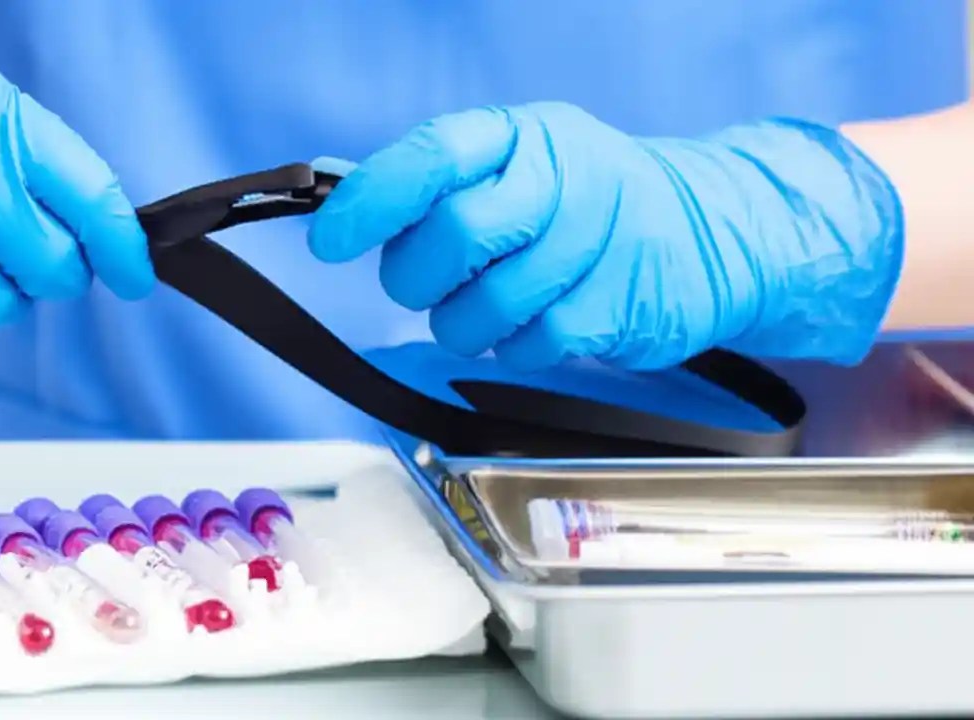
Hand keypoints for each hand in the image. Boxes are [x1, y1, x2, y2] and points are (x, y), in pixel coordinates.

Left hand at [309, 102, 901, 369]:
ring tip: (487, 305)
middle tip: (426, 282)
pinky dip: (516, 347)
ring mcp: (595, 242)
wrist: (708, 232)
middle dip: (418, 276)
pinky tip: (537, 321)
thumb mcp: (517, 168)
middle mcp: (560, 177)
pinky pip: (529, 347)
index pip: (432, 157)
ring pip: (484, 308)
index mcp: (521, 136)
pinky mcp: (617, 306)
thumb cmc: (584, 204)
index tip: (328, 241)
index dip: (372, 201)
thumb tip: (342, 210)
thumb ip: (440, 186)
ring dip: (464, 323)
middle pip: (453, 237)